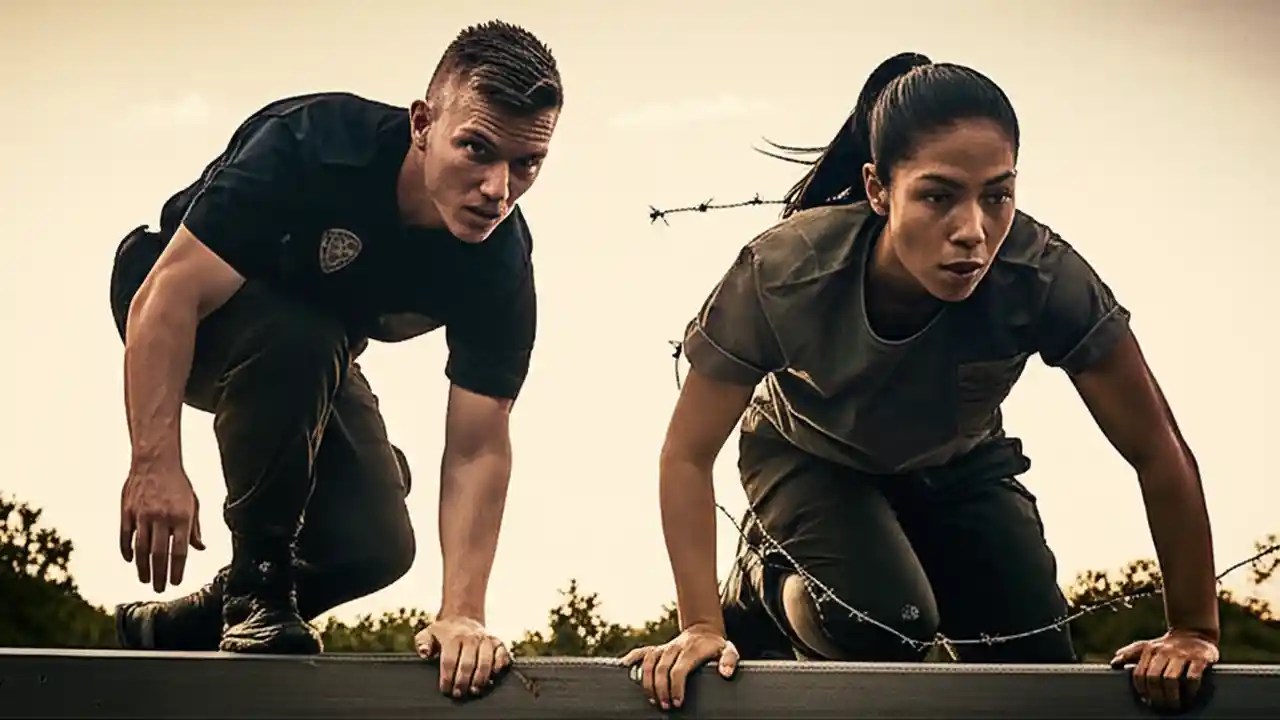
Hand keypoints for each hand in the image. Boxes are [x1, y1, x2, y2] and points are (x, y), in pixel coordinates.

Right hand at [119, 463, 203, 591]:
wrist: (155, 461)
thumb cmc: (177, 484)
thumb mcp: (193, 504)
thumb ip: (194, 528)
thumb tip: (200, 548)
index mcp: (181, 517)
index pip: (180, 551)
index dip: (178, 570)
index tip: (176, 582)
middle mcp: (162, 518)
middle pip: (159, 554)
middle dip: (159, 575)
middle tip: (159, 588)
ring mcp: (142, 515)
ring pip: (141, 549)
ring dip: (143, 568)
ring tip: (145, 580)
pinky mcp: (127, 512)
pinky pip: (125, 537)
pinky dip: (127, 551)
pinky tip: (131, 561)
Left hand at [415, 616, 511, 698]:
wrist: (462, 617)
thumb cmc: (443, 632)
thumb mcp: (428, 634)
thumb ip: (423, 643)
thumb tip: (425, 652)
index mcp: (452, 636)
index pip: (449, 660)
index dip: (447, 678)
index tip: (445, 690)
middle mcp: (471, 637)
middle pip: (468, 663)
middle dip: (463, 682)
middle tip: (459, 693)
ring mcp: (485, 639)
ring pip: (486, 660)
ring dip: (481, 678)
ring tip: (475, 690)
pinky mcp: (497, 642)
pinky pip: (502, 654)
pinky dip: (499, 666)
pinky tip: (493, 677)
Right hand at [621, 624, 738, 710]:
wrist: (703, 630)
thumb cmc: (715, 646)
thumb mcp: (729, 650)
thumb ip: (729, 660)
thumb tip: (726, 673)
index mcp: (692, 650)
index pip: (679, 669)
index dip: (676, 687)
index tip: (677, 702)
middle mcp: (675, 647)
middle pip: (661, 668)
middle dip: (661, 689)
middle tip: (664, 706)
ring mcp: (664, 647)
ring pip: (648, 662)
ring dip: (647, 681)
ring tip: (651, 699)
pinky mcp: (657, 648)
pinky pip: (641, 651)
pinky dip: (632, 659)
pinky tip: (625, 668)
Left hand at [1111, 629, 1218, 710]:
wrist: (1194, 632)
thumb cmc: (1168, 645)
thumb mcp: (1147, 646)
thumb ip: (1130, 654)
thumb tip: (1114, 663)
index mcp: (1149, 650)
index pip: (1139, 673)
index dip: (1141, 689)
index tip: (1146, 701)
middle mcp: (1164, 651)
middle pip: (1153, 678)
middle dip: (1156, 696)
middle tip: (1161, 707)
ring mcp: (1182, 654)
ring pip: (1170, 679)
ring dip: (1171, 696)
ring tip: (1174, 705)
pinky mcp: (1200, 658)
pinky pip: (1192, 678)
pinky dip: (1189, 690)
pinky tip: (1189, 697)